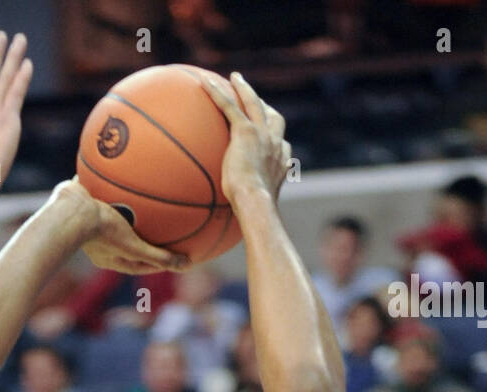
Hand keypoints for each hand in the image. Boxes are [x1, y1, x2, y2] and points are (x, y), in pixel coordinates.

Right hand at [52, 179, 187, 273]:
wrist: (72, 208)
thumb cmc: (102, 232)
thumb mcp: (134, 247)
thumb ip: (158, 257)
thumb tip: (187, 265)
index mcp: (109, 257)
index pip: (138, 263)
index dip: (157, 263)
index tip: (175, 258)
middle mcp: (99, 241)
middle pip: (127, 240)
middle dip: (144, 237)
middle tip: (163, 232)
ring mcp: (90, 220)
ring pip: (117, 214)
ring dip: (131, 209)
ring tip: (147, 199)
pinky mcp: (86, 199)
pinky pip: (106, 191)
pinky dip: (118, 185)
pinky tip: (131, 171)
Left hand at [198, 71, 290, 207]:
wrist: (256, 202)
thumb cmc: (253, 211)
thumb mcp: (255, 206)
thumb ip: (250, 204)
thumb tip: (240, 218)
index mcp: (281, 161)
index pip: (281, 144)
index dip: (275, 136)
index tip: (267, 134)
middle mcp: (276, 144)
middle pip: (272, 116)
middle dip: (263, 104)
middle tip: (253, 95)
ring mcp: (263, 135)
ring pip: (254, 103)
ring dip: (244, 89)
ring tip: (234, 77)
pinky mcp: (245, 132)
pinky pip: (229, 107)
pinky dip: (218, 93)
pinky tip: (205, 83)